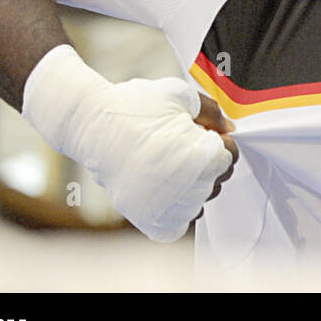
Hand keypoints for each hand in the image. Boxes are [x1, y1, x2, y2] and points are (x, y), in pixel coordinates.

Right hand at [66, 76, 240, 241]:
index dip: (217, 141)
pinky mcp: (146, 219)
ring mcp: (164, 207)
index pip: (230, 157)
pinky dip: (176, 210)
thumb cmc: (134, 107)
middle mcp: (185, 187)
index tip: (199, 133)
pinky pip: (178, 224)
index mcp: (199, 157)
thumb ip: (211, 112)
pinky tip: (163, 186)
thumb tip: (228, 129)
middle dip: (206, 162)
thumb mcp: (180, 95)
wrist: (90, 124)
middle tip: (179, 146)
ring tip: (166, 163)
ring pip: (199, 203)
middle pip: (218, 180)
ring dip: (192, 186)